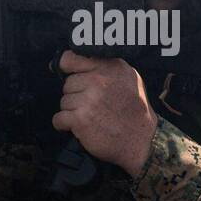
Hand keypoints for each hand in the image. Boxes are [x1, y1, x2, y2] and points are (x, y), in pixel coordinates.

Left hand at [50, 50, 157, 176]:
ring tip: (91, 117)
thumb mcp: (129, 78)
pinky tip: (79, 127)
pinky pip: (58, 118)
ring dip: (73, 111)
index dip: (67, 67)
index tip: (69, 74)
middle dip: (77, 95)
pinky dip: (65, 125)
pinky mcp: (80, 119)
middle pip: (68, 83)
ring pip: (64, 101)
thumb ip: (105, 67)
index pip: (71, 59)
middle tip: (93, 105)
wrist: (141, 141)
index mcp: (110, 67)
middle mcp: (98, 80)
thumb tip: (72, 61)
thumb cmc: (134, 111)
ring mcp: (88, 100)